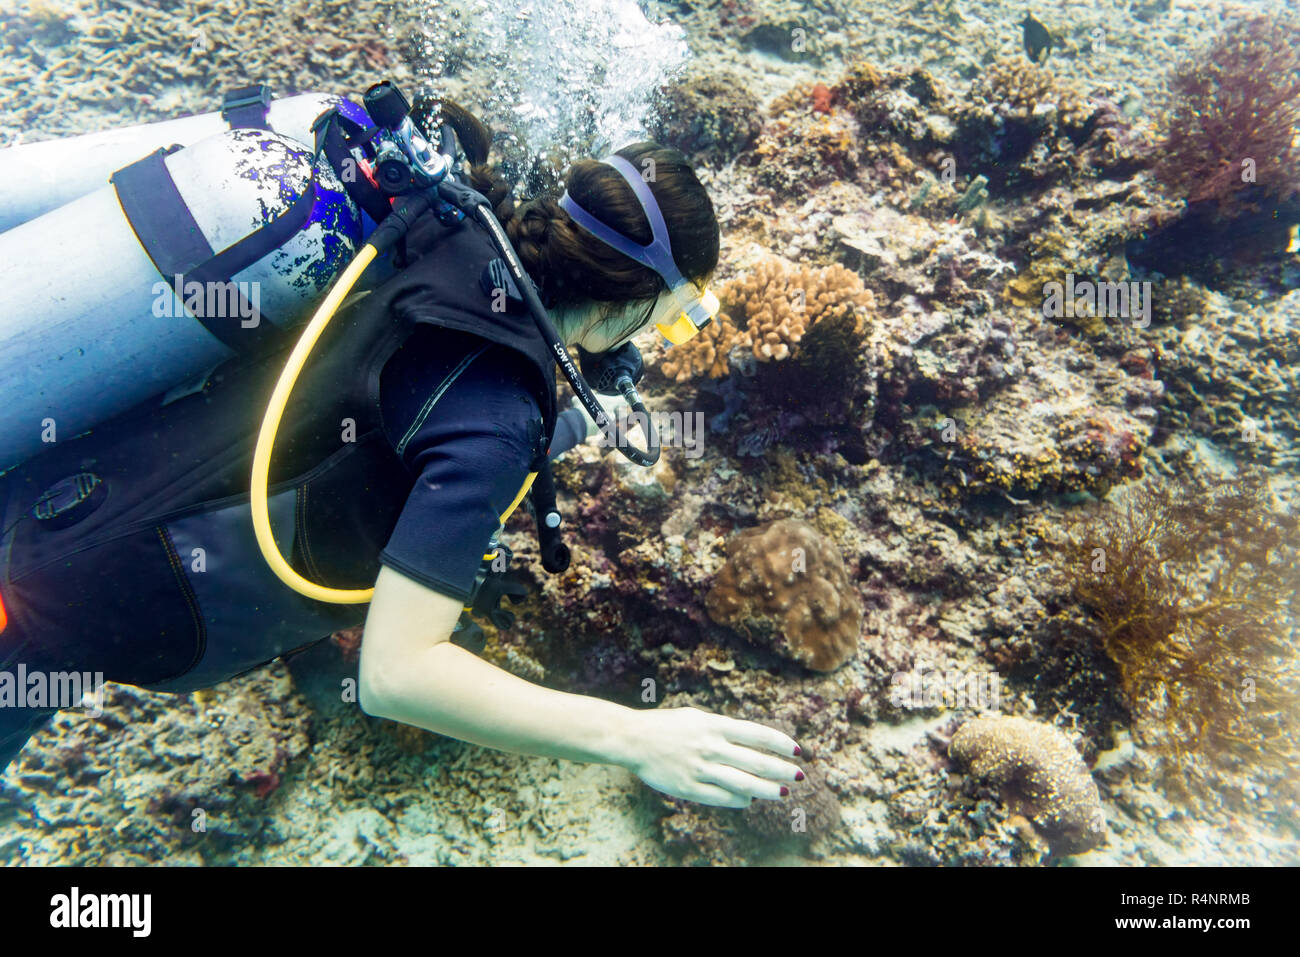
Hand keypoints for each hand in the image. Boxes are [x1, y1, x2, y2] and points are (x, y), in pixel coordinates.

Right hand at [621, 707, 802, 807]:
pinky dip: (739, 800)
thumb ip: (722, 728)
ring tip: (783, 794)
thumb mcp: (697, 717)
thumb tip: (750, 741)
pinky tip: (750, 800)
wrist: (631, 739)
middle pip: (756, 761)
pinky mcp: (688, 787)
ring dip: (767, 790)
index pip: (758, 734)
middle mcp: (711, 746)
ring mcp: (700, 768)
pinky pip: (721, 798)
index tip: (798, 751)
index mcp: (714, 725)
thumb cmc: (666, 725)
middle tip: (799, 777)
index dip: (781, 744)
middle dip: (782, 770)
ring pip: (743, 784)